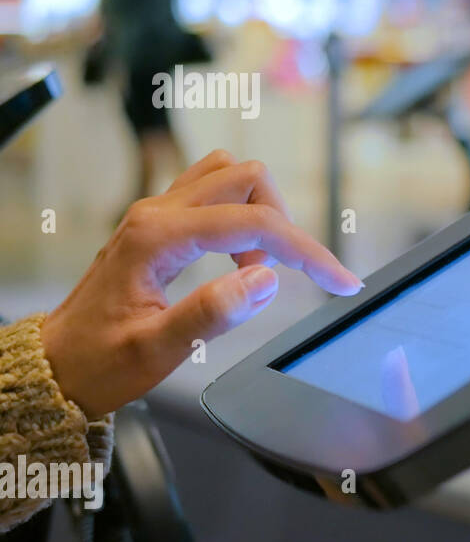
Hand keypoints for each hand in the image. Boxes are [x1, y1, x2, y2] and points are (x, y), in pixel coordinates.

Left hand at [41, 150, 362, 418]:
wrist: (56, 366)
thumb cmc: (99, 363)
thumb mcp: (156, 350)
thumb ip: (211, 313)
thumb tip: (265, 281)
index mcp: (157, 238)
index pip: (253, 225)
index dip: (307, 251)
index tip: (341, 281)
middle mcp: (156, 213)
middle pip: (246, 178)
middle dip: (284, 224)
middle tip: (286, 276)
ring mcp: (155, 213)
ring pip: (230, 175)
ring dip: (260, 213)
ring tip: (257, 268)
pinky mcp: (159, 223)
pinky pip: (212, 193)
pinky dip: (241, 216)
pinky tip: (238, 261)